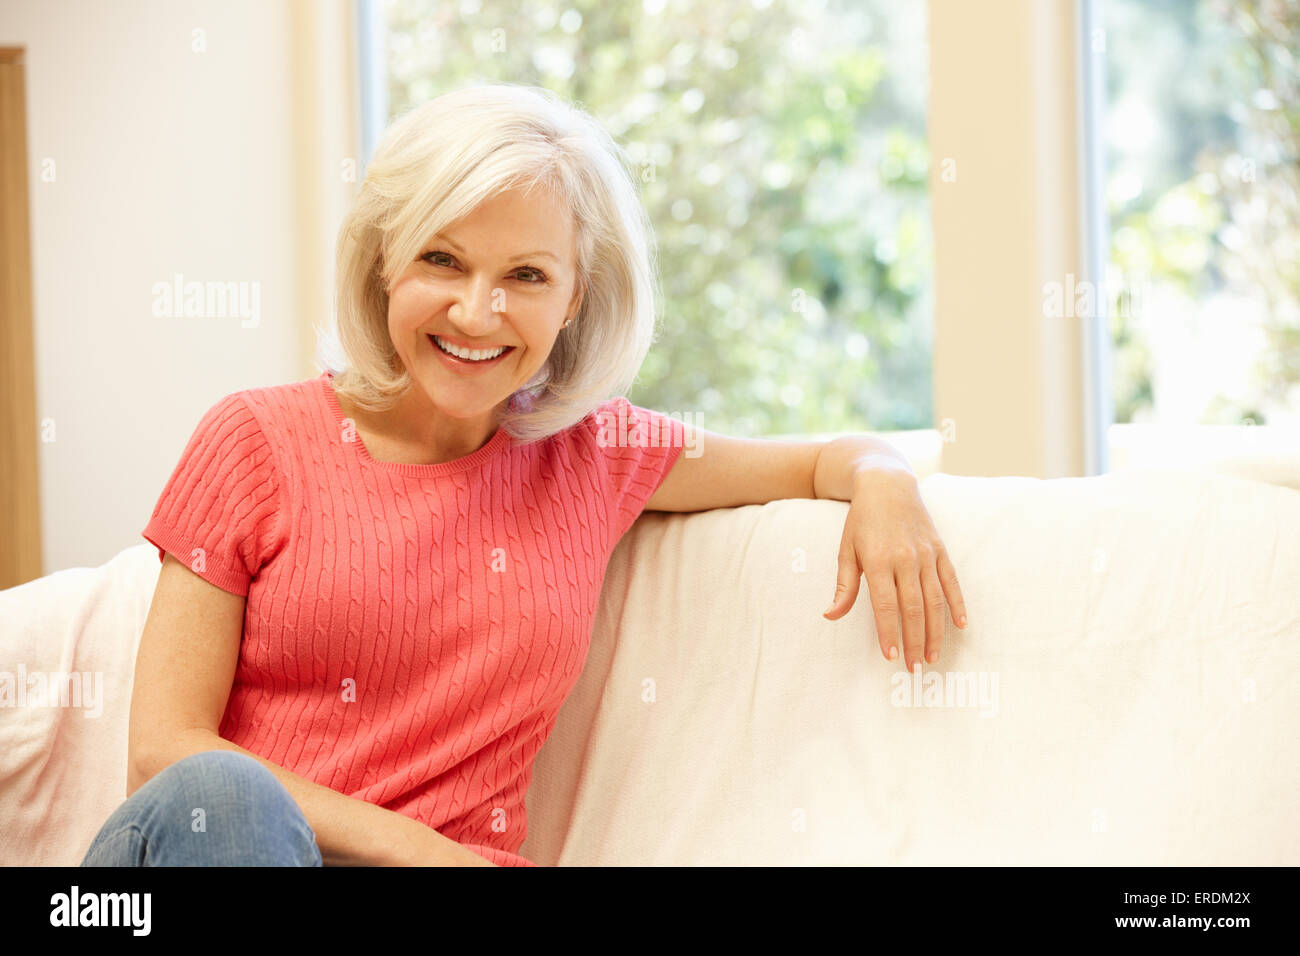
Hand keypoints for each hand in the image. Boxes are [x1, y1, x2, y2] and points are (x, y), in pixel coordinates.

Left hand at [822, 469, 966, 671]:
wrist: (887, 484)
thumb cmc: (862, 520)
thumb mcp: (846, 550)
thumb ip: (844, 586)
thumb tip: (830, 616)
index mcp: (878, 561)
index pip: (886, 606)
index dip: (889, 633)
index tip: (890, 657)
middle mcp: (905, 559)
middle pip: (914, 608)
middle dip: (915, 641)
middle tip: (916, 668)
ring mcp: (926, 554)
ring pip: (935, 600)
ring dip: (936, 631)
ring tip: (933, 656)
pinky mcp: (940, 550)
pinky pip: (951, 582)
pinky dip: (957, 604)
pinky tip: (961, 626)